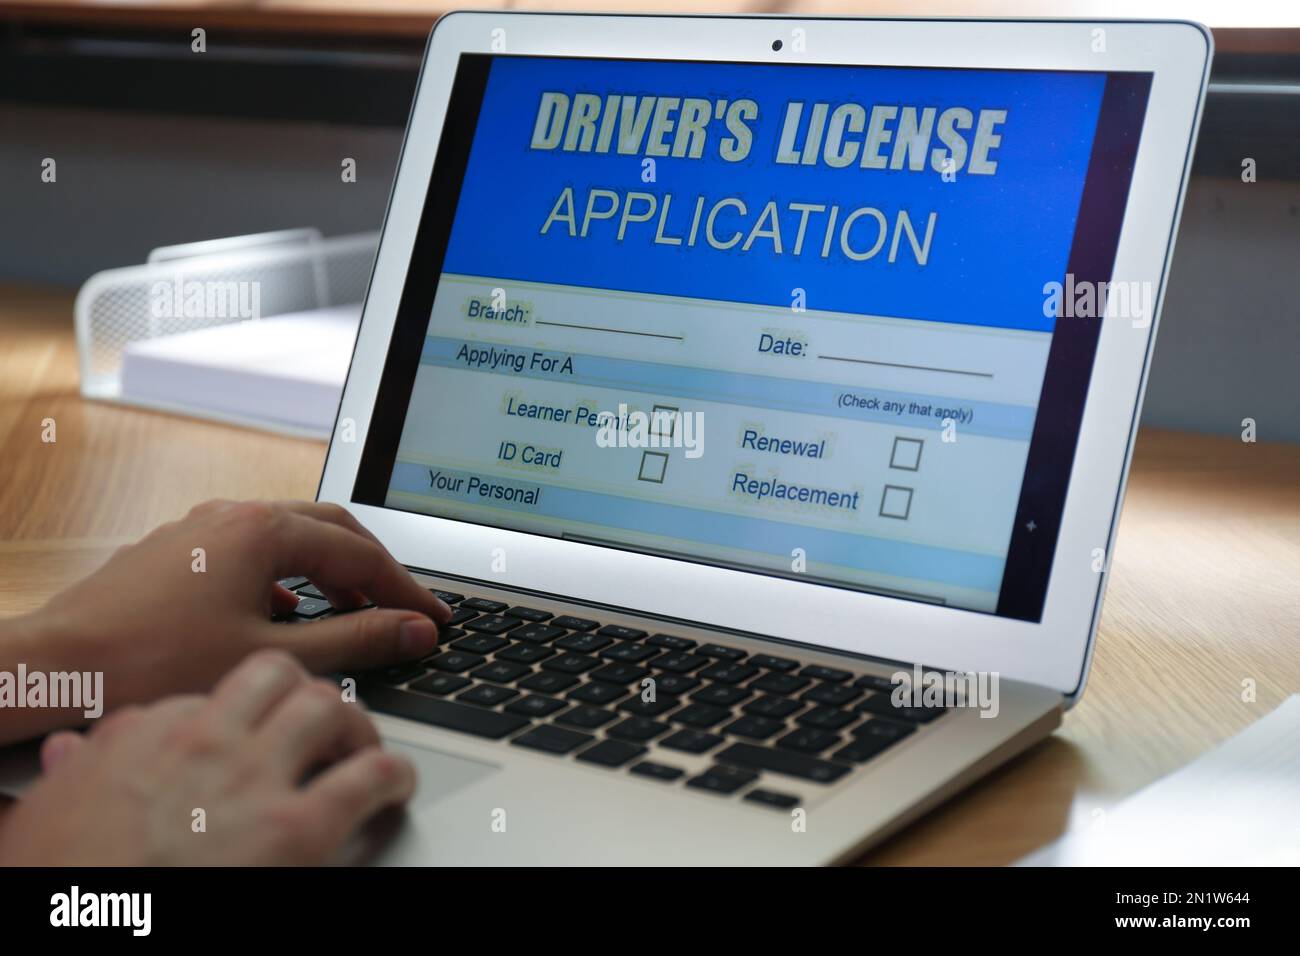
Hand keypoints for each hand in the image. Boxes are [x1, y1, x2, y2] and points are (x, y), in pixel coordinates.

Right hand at [0, 651, 415, 864]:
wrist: (86, 926)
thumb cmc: (65, 880)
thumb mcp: (48, 816)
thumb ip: (71, 775)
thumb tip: (66, 754)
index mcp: (140, 738)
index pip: (204, 695)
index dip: (232, 715)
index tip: (241, 732)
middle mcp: (203, 742)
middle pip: (273, 675)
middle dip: (301, 691)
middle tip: (315, 723)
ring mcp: (254, 777)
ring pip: (326, 704)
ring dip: (351, 722)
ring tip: (357, 748)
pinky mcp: (298, 827)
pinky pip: (369, 774)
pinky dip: (393, 775)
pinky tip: (395, 786)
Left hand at [3, 500, 449, 743]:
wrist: (57, 665)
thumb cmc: (153, 660)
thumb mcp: (273, 657)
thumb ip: (354, 641)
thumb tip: (412, 630)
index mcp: (265, 529)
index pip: (361, 554)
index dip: (405, 590)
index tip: (433, 619)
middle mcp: (235, 515)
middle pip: (332, 530)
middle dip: (376, 569)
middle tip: (406, 607)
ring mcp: (203, 527)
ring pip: (291, 537)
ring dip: (332, 570)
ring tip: (356, 612)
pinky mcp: (179, 550)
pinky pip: (253, 551)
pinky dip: (288, 577)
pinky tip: (287, 615)